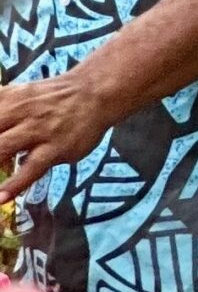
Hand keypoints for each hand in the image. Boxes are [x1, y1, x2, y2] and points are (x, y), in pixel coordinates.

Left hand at [0, 69, 112, 205]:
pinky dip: (15, 184)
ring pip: (0, 150)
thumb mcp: (16, 97)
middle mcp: (16, 113)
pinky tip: (1, 198)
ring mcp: (37, 130)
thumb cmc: (50, 99)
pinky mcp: (56, 148)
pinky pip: (32, 168)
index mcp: (3, 101)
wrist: (93, 93)